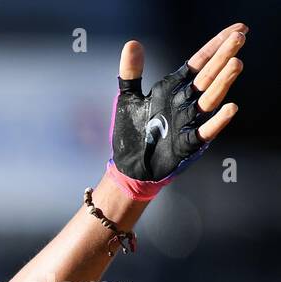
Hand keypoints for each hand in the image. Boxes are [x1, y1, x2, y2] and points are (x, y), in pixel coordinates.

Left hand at [107, 22, 245, 199]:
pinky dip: (217, 122)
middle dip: (222, 58)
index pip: (198, 63)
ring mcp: (187, 122)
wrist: (128, 166)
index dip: (215, 46)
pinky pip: (204, 132)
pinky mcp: (185, 144)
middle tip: (239, 38)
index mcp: (173, 89)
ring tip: (235, 64)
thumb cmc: (131, 132)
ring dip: (222, 83)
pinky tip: (230, 108)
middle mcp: (184, 103)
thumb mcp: (128, 98)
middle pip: (207, 77)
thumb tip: (132, 44)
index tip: (236, 30)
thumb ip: (131, 72)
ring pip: (208, 100)